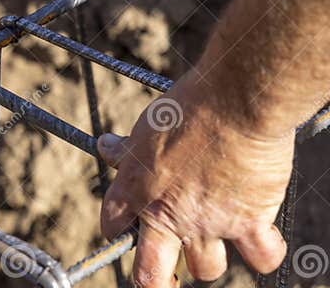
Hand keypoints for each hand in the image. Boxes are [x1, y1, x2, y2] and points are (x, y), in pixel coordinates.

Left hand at [98, 74, 292, 285]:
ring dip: (208, 258)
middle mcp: (168, 214)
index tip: (124, 225)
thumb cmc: (187, 106)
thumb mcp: (146, 126)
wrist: (233, 101)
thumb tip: (105, 147)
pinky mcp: (249, 221)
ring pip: (206, 269)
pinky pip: (261, 258)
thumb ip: (128, 148)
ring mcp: (208, 222)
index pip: (112, 224)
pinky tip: (261, 238)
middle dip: (153, 279)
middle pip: (150, 274)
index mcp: (136, 189)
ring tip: (214, 237)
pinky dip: (265, 252)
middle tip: (162, 271)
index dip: (117, 228)